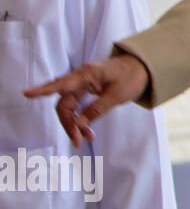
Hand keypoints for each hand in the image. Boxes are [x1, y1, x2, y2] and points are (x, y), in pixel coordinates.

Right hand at [24, 52, 149, 147]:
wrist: (143, 68)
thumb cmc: (132, 76)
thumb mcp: (118, 95)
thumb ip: (98, 108)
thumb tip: (79, 123)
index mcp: (87, 74)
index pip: (61, 84)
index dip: (43, 90)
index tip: (26, 94)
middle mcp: (81, 78)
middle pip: (64, 103)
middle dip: (68, 123)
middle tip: (78, 141)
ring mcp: (83, 84)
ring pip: (70, 107)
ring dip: (75, 124)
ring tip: (85, 139)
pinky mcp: (86, 90)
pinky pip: (78, 106)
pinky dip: (82, 119)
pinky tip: (87, 132)